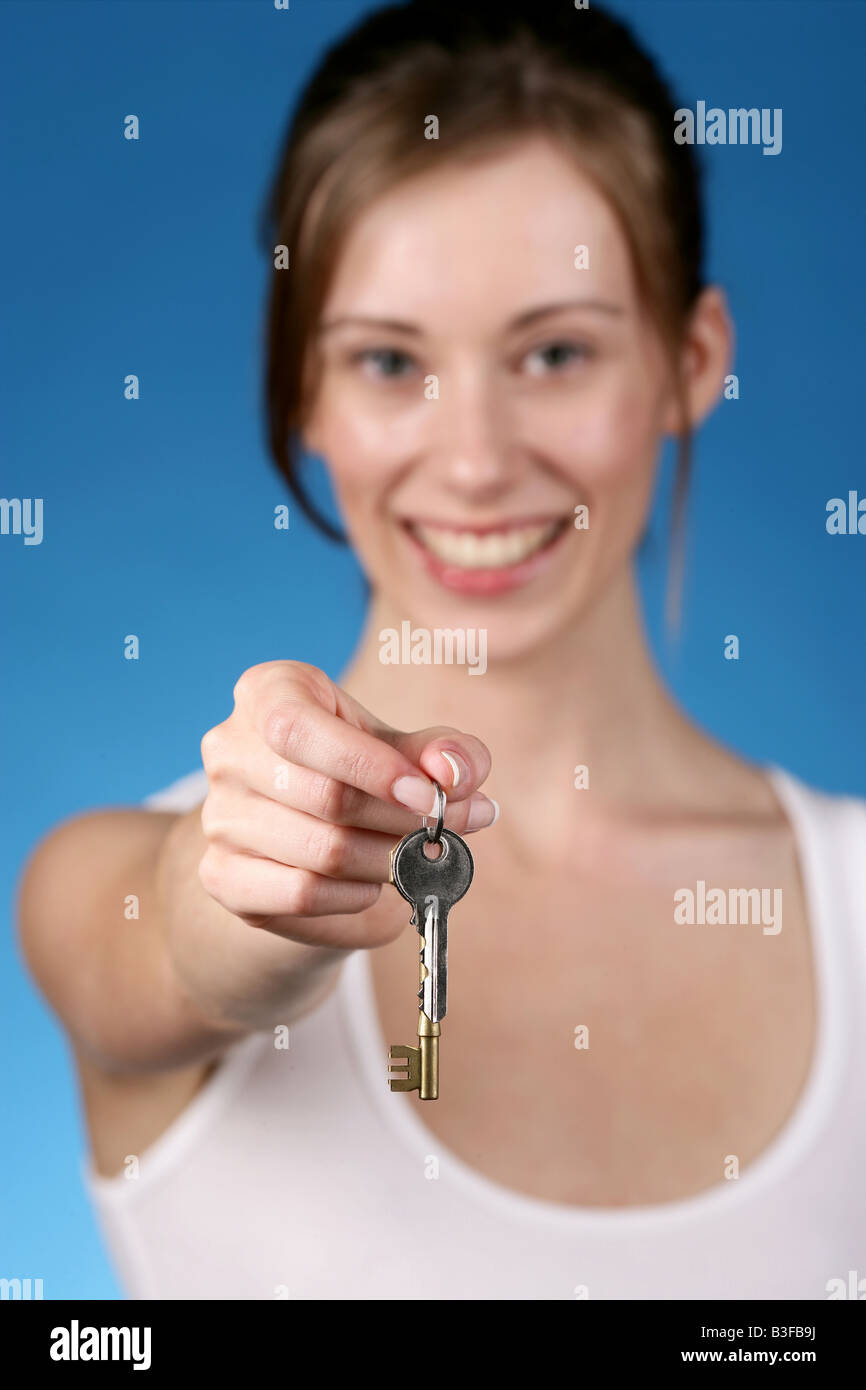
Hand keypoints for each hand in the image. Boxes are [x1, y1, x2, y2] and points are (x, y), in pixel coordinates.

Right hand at [198, 661, 495, 947]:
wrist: (305, 834)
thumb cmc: (359, 774)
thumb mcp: (404, 748)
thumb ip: (444, 752)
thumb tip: (454, 772)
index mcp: (267, 692)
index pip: (299, 727)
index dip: (371, 765)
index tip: (432, 796)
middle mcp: (229, 749)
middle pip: (325, 796)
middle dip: (405, 820)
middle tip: (452, 830)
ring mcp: (219, 816)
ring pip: (322, 850)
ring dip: (389, 861)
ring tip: (421, 857)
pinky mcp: (222, 875)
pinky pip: (302, 894)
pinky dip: (355, 895)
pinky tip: (374, 884)